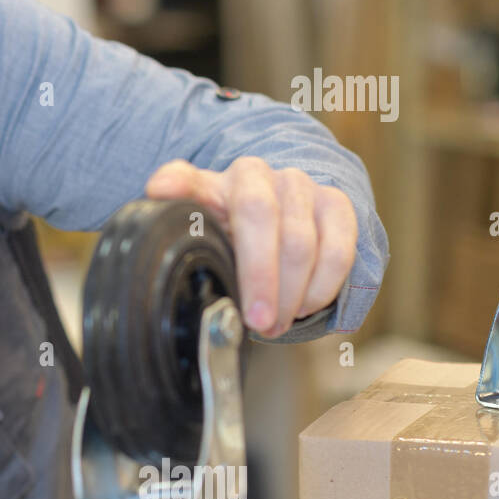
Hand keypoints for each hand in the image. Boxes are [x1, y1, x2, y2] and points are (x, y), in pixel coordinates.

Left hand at [145, 157, 356, 337]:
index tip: (161, 190)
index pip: (190, 179)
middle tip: (258, 322)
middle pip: (258, 214)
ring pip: (300, 241)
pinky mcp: (335, 204)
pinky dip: (322, 287)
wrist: (281, 222)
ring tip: (277, 324)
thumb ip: (182, 241)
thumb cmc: (230, 239)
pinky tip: (306, 307)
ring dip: (291, 293)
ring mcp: (298, 184)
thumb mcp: (201, 243)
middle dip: (260, 277)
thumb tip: (161, 229)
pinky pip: (338, 250)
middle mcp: (254, 174)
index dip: (178, 184)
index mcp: (209, 183)